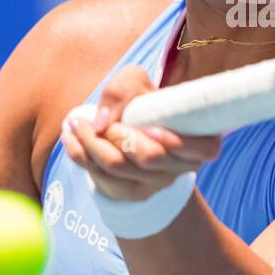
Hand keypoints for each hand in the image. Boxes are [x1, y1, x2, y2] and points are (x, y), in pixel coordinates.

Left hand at [63, 65, 221, 201]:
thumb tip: (102, 122)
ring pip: (118, 167)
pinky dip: (78, 152)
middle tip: (101, 119)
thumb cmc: (142, 101)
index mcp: (201, 140)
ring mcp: (157, 184)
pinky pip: (98, 175)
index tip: (150, 127)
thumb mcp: (137, 82)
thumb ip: (123, 89)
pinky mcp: (130, 192)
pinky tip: (71, 136)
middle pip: (149, 157)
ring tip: (76, 122)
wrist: (131, 130)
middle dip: (118, 134)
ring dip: (89, 141)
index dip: (177, 142)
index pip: (203, 150)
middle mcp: (183, 166)